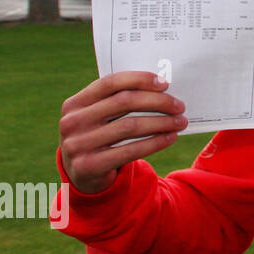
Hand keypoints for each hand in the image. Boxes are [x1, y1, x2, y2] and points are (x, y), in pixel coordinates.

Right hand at [59, 72, 187, 193]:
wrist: (81, 174)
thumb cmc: (100, 135)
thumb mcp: (99, 116)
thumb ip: (119, 101)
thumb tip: (162, 89)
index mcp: (74, 103)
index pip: (110, 82)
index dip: (139, 80)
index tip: (165, 84)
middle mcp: (72, 122)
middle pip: (124, 102)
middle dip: (157, 102)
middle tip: (179, 106)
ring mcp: (78, 145)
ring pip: (130, 126)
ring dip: (161, 123)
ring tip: (180, 122)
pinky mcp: (89, 166)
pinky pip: (130, 150)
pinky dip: (155, 142)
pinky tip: (170, 138)